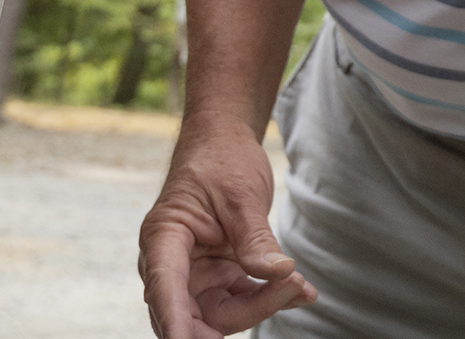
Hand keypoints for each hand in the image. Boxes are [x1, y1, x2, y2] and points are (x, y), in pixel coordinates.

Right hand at [140, 117, 314, 337]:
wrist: (225, 145)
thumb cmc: (223, 161)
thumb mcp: (242, 195)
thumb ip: (255, 238)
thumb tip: (280, 274)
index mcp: (164, 238)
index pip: (165, 285)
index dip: (174, 318)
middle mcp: (171, 264)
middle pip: (195, 312)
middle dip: (244, 313)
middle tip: (290, 292)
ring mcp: (193, 275)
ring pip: (220, 315)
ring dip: (262, 306)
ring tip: (301, 287)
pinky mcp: (216, 278)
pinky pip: (239, 302)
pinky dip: (268, 298)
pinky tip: (299, 290)